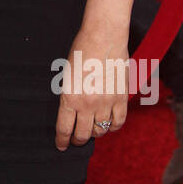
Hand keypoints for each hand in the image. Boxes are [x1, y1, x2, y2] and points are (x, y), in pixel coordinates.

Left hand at [54, 28, 128, 150]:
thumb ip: (70, 96)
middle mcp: (87, 105)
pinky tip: (109, 125)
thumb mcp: (67, 76)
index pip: (64, 129)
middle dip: (78, 140)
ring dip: (96, 133)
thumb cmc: (81, 51)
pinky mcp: (121, 98)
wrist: (103, 38)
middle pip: (83, 134)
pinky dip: (114, 127)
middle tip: (76, 140)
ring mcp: (106, 103)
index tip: (62, 145)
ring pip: (101, 130)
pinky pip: (119, 122)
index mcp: (70, 98)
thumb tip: (72, 113)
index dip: (62, 141)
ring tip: (92, 131)